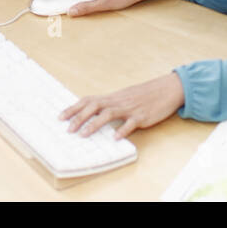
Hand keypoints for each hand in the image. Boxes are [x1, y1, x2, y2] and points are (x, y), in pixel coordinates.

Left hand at [60, 73, 184, 139]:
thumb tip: (93, 114)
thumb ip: (110, 105)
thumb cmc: (144, 95)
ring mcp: (130, 108)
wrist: (166, 89)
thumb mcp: (124, 98)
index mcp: (112, 97)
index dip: (74, 108)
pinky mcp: (142, 116)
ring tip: (84, 135)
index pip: (88, 101)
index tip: (60, 117)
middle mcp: (118, 101)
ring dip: (95, 124)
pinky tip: (116, 137)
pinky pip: (131, 123)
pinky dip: (122, 130)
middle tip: (68, 129)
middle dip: (79, 117)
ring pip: (109, 114)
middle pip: (94, 106)